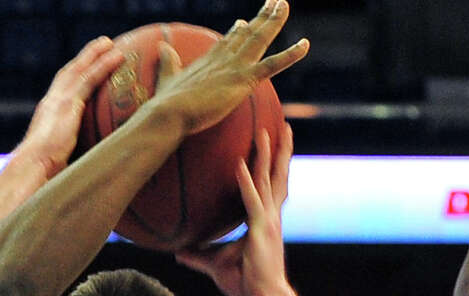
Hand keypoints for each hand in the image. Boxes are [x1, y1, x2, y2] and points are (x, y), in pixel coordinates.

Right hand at [17, 36, 124, 179]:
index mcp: (47, 115)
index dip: (73, 75)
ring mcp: (58, 101)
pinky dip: (104, 65)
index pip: (61, 89)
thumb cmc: (40, 173)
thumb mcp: (54, 160)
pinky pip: (89, 78)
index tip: (84, 66)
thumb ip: (65, 154)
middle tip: (100, 45)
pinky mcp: (68, 104)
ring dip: (95, 53)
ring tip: (110, 43)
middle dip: (84, 57)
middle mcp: (51, 103)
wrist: (31, 168)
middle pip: (69, 72)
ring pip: (80, 69)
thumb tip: (76, 167)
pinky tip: (118, 56)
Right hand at [150, 0, 306, 136]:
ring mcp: (235, 66)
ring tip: (284, 4)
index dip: (238, 31)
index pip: (228, 41)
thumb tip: (162, 47)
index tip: (245, 22)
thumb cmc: (167, 103)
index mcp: (208, 59)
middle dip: (262, 16)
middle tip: (274, 2)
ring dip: (274, 21)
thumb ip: (168, 62)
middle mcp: (224, 57)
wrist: (170, 112)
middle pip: (247, 33)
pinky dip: (291, 54)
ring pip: (260, 39)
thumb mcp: (167, 78)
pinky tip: (306, 44)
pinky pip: (273, 64)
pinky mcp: (244, 80)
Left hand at [176, 123, 293, 295]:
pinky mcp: (261, 230)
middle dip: (281, 151)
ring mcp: (269, 222)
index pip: (271, 187)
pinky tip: (239, 163)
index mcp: (266, 222)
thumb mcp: (215, 265)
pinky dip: (245, 181)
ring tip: (266, 131)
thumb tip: (178, 251)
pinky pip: (251, 200)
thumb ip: (199, 255)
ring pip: (269, 180)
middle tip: (284, 126)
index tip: (275, 145)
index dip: (273, 166)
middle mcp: (271, 217)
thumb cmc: (244, 285)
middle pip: (278, 176)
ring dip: (267, 155)